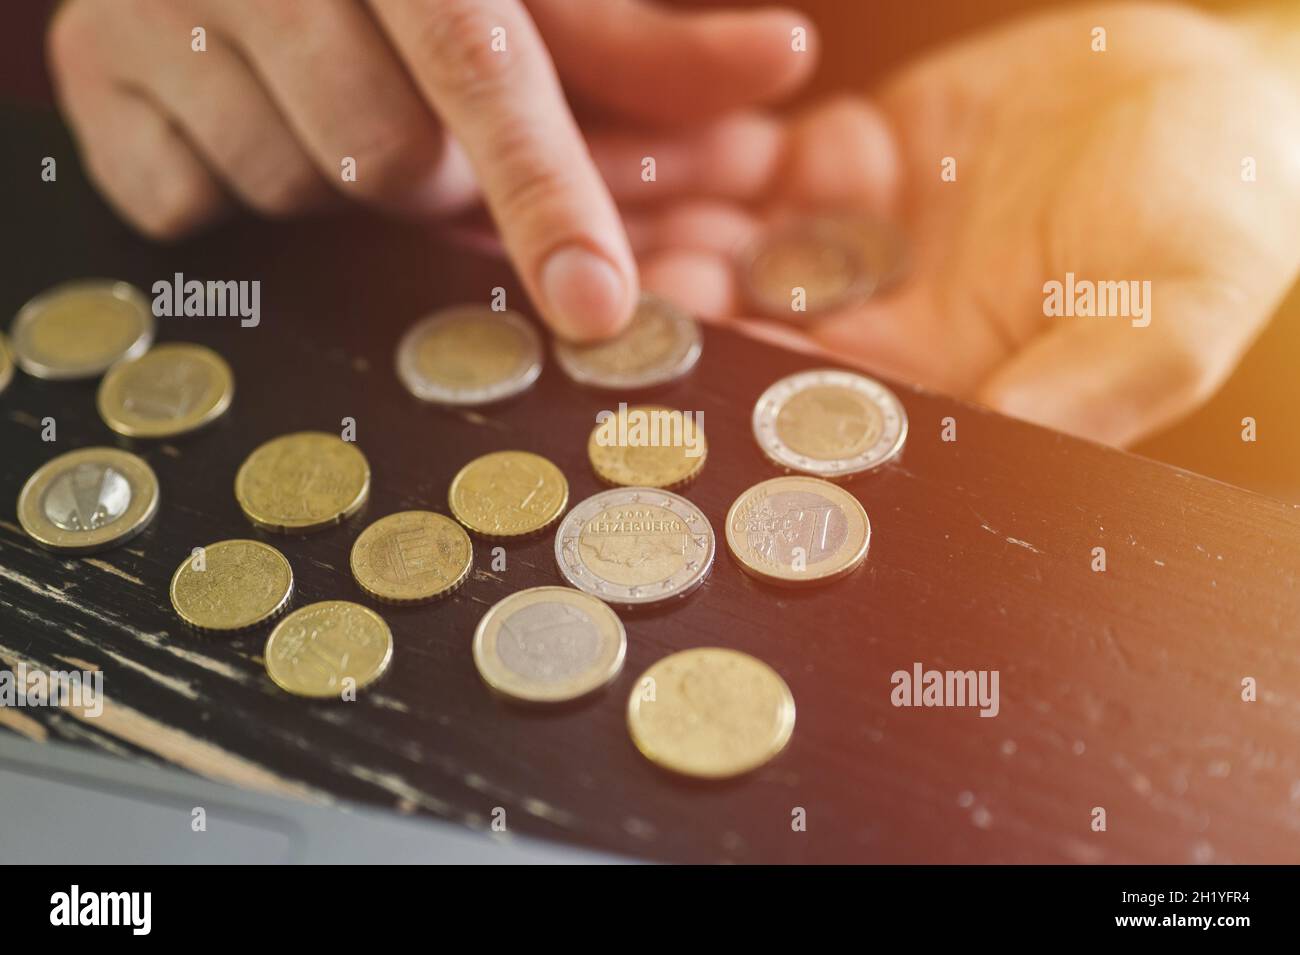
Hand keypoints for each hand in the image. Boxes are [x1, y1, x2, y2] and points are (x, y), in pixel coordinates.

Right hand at [47, 0, 813, 340]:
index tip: (594, 304)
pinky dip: (243, 197)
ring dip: (341, 187)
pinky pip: (195, 211)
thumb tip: (781, 57)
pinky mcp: (89, 81)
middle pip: (386, 162)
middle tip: (418, 139)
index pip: (485, 68)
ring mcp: (156, 13)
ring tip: (331, 112)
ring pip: (296, 190)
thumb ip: (643, 43)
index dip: (546, 191)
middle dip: (428, 182)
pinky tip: (250, 128)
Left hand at [629, 3, 1299, 445]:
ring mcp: (862, 239)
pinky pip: (765, 158)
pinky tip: (676, 127)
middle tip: (625, 271)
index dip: (747, 376)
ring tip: (623, 194)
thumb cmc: (1220, 215)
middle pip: (755, 327)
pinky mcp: (853, 158)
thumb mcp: (1170, 315)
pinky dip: (719, 145)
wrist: (1225, 92)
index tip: (688, 347)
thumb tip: (1001, 460)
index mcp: (939, 384)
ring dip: (683, 221)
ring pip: (741, 242)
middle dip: (687, 302)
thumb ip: (1081, 391)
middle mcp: (884, 325)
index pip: (816, 399)